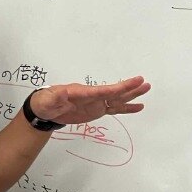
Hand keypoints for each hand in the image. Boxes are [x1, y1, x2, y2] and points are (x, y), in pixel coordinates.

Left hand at [30, 75, 150, 124]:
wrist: (44, 109)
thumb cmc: (45, 102)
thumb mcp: (47, 100)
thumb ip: (54, 97)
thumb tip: (60, 93)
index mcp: (81, 92)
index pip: (102, 90)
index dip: (117, 87)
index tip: (132, 82)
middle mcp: (91, 96)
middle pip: (113, 92)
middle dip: (128, 88)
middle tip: (144, 82)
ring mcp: (95, 103)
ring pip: (116, 99)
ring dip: (131, 95)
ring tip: (146, 88)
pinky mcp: (96, 110)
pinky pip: (113, 109)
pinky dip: (126, 108)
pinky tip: (138, 107)